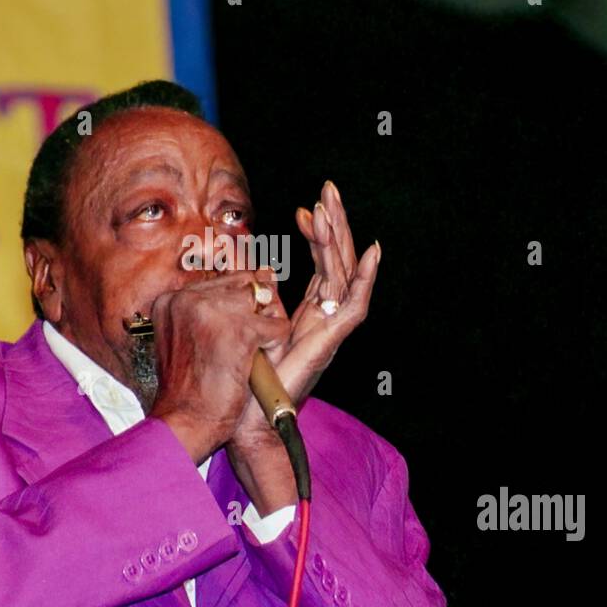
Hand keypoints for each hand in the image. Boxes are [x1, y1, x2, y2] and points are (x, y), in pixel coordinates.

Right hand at [148, 269, 291, 463]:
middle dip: (255, 314)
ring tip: (246, 357)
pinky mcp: (238, 330)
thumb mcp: (194, 338)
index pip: (226, 280)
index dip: (239, 309)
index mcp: (172, 298)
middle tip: (239, 348)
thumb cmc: (193, 388)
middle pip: (247, 285)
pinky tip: (255, 365)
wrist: (185, 423)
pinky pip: (277, 325)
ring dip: (265, 331)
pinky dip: (275, 346)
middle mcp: (188, 297)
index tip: (226, 339)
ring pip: (264, 302)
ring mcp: (212, 311)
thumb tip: (267, 272)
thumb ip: (221, 306)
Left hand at [226, 180, 380, 508]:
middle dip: (335, 224)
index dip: (316, 235)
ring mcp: (330, 329)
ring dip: (340, 238)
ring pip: (345, 274)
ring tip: (330, 207)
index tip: (302, 208)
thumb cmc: (240, 376)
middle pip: (337, 262)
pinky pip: (356, 303)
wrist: (242, 416)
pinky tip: (370, 252)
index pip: (320, 264)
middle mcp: (323, 318)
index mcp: (307, 312)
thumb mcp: (240, 317)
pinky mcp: (331, 341)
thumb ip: (244, 284)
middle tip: (329, 189)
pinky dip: (365, 277)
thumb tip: (236, 250)